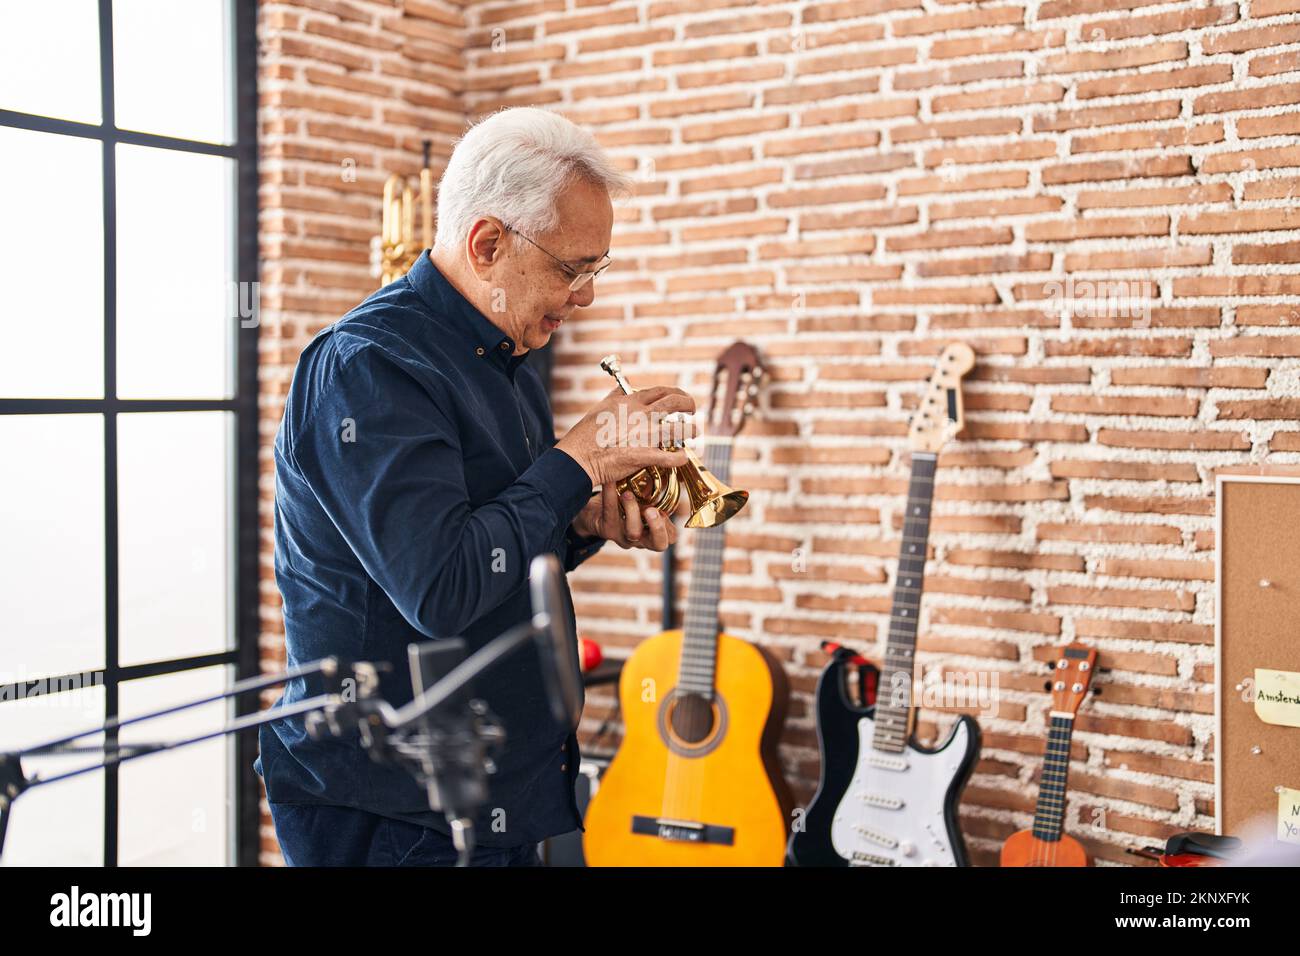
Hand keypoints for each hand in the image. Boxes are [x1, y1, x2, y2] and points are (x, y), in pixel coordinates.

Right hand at [555, 385, 695, 486]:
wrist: (579, 456)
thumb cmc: (587, 433)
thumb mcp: (601, 406)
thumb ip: (616, 394)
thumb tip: (623, 383)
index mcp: (632, 402)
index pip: (662, 391)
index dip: (676, 393)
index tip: (682, 399)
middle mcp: (642, 414)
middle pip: (676, 402)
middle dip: (689, 404)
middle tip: (693, 410)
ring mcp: (645, 434)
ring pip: (680, 428)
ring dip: (691, 430)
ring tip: (694, 432)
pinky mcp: (645, 455)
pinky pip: (671, 457)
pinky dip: (680, 458)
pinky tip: (683, 458)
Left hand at [571, 482, 677, 551]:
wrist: (594, 510)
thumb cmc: (624, 503)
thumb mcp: (644, 495)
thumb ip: (661, 485)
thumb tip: (680, 459)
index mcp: (653, 530)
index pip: (671, 537)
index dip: (671, 527)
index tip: (665, 510)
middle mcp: (641, 537)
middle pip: (658, 544)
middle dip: (658, 527)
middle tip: (652, 510)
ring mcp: (623, 536)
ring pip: (632, 532)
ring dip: (632, 510)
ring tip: (627, 493)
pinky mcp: (606, 530)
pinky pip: (610, 515)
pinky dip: (610, 496)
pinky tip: (610, 482)